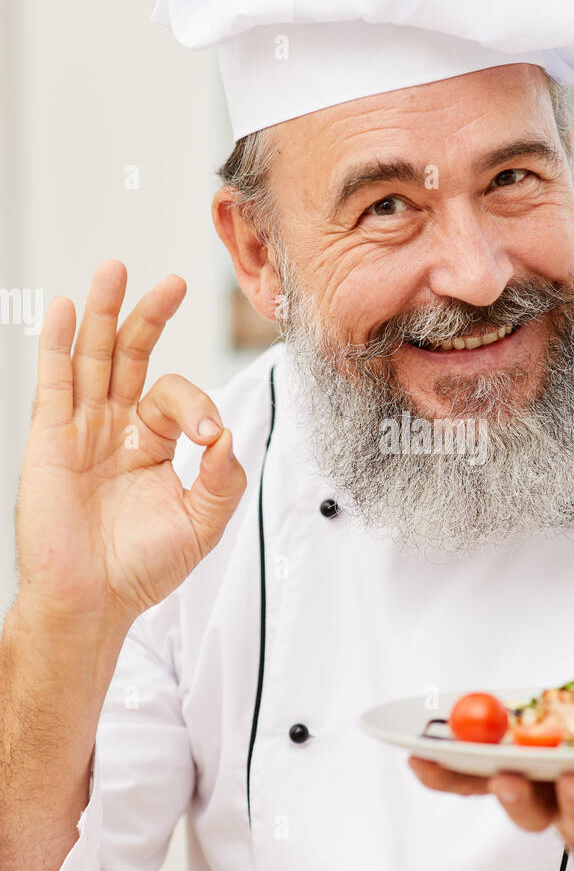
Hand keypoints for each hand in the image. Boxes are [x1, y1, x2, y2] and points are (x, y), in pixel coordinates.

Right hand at [15, 260, 246, 631]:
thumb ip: (222, 476)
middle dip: (149, 317)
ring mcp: (80, 430)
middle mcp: (115, 429)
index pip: (178, 398)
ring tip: (114, 269)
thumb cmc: (142, 567)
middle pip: (131, 358)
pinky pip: (54, 383)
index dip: (198, 407)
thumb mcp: (202, 521)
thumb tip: (226, 432)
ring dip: (102, 313)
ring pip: (92, 359)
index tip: (208, 435)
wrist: (93, 602)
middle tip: (172, 282)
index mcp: (151, 444)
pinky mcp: (50, 439)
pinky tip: (63, 310)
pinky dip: (58, 345)